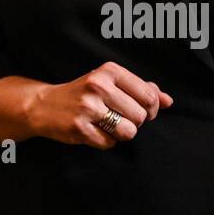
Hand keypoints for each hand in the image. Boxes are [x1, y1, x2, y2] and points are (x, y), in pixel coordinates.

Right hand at [25, 62, 172, 149]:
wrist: (44, 105)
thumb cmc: (84, 93)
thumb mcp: (110, 83)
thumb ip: (141, 88)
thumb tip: (168, 101)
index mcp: (109, 71)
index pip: (149, 95)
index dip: (151, 109)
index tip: (139, 110)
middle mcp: (98, 85)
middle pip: (140, 116)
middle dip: (134, 122)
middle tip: (117, 117)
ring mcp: (88, 107)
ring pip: (128, 131)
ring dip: (121, 133)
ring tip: (106, 124)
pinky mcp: (80, 127)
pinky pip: (110, 143)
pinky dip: (105, 141)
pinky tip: (93, 130)